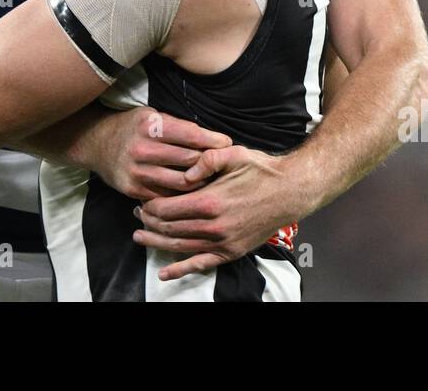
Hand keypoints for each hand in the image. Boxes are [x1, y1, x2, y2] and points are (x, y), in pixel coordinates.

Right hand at [91, 108, 231, 201]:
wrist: (97, 144)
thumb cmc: (132, 127)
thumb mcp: (152, 115)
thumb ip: (178, 126)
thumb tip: (212, 139)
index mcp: (151, 126)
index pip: (191, 135)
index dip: (213, 141)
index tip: (227, 144)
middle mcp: (143, 149)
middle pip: (189, 160)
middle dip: (210, 162)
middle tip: (224, 164)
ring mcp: (138, 172)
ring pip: (182, 182)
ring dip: (199, 181)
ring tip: (212, 178)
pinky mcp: (134, 189)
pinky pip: (167, 195)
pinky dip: (182, 194)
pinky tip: (192, 191)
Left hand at [133, 145, 305, 280]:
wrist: (290, 191)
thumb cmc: (261, 170)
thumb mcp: (232, 153)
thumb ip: (205, 159)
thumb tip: (184, 174)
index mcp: (210, 201)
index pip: (167, 209)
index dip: (149, 207)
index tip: (142, 202)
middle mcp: (214, 226)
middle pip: (170, 228)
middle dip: (149, 222)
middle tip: (137, 216)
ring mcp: (223, 242)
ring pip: (180, 246)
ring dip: (157, 243)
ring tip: (140, 238)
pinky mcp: (232, 252)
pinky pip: (201, 264)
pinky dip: (180, 270)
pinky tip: (164, 273)